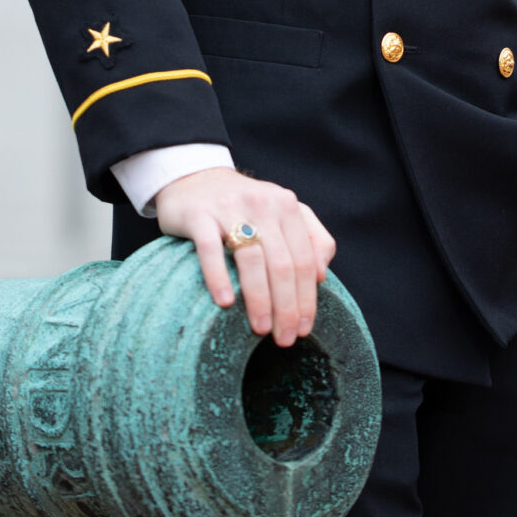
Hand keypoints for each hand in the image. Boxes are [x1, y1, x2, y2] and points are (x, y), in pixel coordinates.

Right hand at [153, 167, 335, 345]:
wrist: (193, 177)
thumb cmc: (243, 206)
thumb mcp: (281, 212)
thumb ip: (311, 236)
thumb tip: (322, 275)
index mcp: (287, 206)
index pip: (304, 259)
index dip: (307, 298)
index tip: (304, 329)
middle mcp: (262, 203)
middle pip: (282, 263)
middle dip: (286, 306)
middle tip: (284, 339)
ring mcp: (229, 208)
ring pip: (252, 259)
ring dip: (259, 298)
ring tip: (261, 328)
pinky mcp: (199, 214)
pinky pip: (210, 249)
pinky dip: (219, 277)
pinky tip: (225, 303)